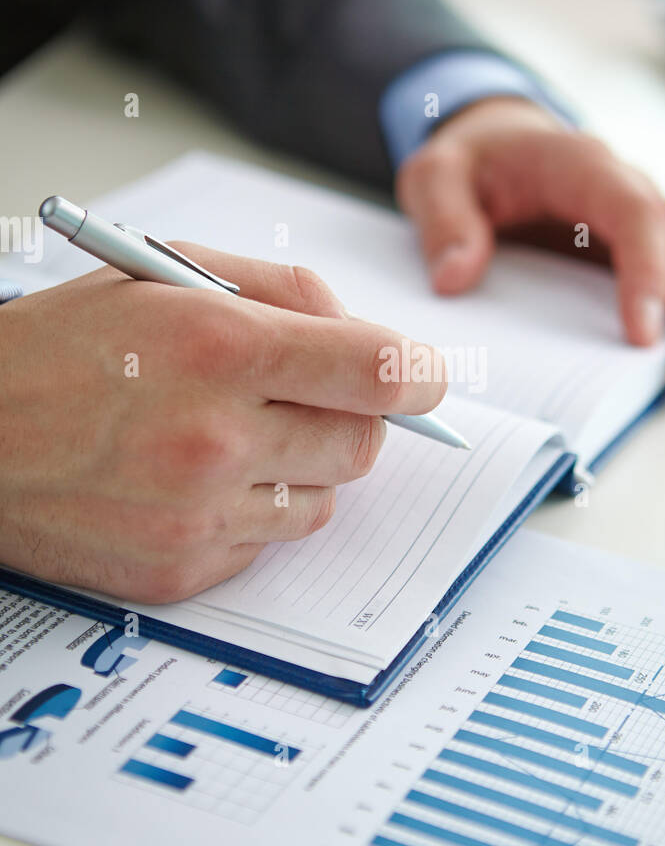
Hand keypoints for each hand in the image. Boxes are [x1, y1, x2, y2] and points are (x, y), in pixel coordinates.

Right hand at [0, 250, 445, 601]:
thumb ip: (283, 291)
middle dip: (353, 418)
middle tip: (308, 399)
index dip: (418, 374)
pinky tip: (192, 483)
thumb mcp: (165, 273)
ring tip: (232, 439)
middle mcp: (213, 435)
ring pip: (323, 501)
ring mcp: (195, 514)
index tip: (422, 377)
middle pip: (363, 443)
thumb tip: (367, 336)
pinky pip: (266, 545)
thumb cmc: (61, 347)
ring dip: (302, 469)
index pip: (379, 370)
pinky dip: (251, 514)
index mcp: (218, 344)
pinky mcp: (178, 571)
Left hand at [396, 98, 664, 390]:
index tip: (640, 335)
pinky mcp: (655, 255)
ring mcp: (653, 225)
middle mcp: (634, 193)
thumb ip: (443, 218)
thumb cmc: (472, 164)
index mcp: (586, 168)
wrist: (499, 144)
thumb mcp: (436, 176)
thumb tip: (455, 277)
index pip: (634, 215)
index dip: (646, 273)